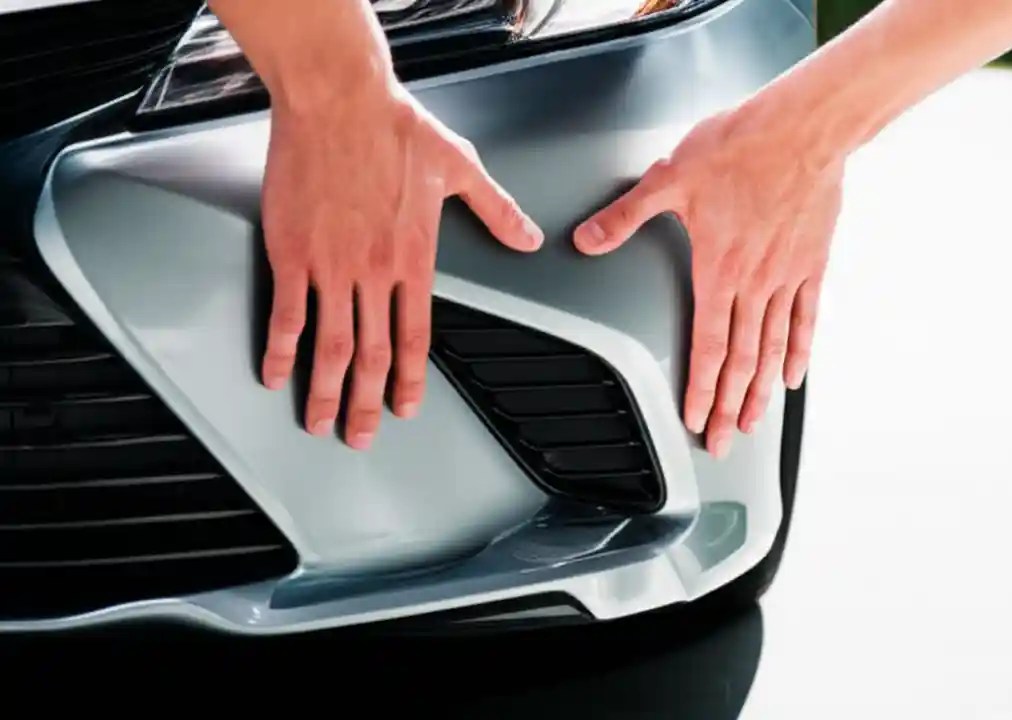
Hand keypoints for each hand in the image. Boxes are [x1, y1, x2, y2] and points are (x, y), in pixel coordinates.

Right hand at [260, 83, 541, 448]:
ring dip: (325, 390)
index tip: (406, 408)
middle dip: (366, 403)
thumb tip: (528, 237)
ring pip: (330, 344)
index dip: (410, 381)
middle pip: (373, 354)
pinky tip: (274, 374)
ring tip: (319, 422)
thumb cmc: (396, 126)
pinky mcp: (291, 250)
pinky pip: (286, 312)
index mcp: (415, 256)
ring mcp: (331, 264)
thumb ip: (496, 210)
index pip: (417, 337)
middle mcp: (375, 270)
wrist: (340, 97)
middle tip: (360, 438)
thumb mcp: (461, 168)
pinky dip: (280, 349)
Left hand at [574, 100, 842, 457]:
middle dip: (729, 407)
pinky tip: (793, 376)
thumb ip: (626, 216)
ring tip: (753, 424)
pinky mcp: (812, 262)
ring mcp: (787, 276)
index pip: (707, 345)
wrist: (803, 127)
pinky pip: (805, 318)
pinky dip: (799, 351)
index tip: (697, 420)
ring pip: (772, 348)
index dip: (702, 389)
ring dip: (761, 391)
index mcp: (717, 268)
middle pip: (741, 360)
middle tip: (723, 442)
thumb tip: (586, 240)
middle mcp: (754, 282)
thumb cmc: (740, 145)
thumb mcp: (669, 177)